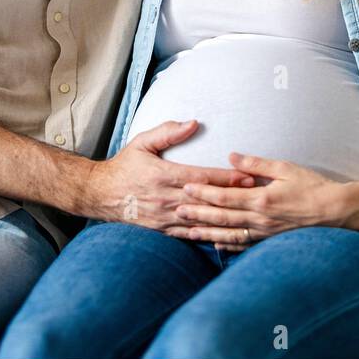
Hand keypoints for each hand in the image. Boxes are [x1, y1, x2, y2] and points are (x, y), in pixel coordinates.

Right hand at [83, 121, 255, 231]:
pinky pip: (189, 234)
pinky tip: (225, 235)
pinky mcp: (162, 230)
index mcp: (164, 176)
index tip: (248, 175)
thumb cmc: (124, 165)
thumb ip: (168, 132)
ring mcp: (164, 217)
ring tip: (248, 215)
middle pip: (207, 199)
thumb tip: (193, 123)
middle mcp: (167, 198)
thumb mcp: (142, 143)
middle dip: (234, 197)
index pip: (203, 177)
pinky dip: (208, 235)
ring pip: (201, 219)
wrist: (100, 194)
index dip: (227, 177)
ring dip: (225, 217)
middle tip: (257, 194)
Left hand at [174, 153, 358, 251]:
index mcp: (261, 198)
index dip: (203, 192)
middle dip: (197, 213)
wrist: (337, 211)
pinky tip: (215, 244)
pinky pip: (244, 245)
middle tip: (176, 210)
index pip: (225, 196)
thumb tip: (231, 157)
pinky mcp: (270, 240)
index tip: (185, 187)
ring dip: (207, 231)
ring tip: (187, 230)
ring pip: (229, 234)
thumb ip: (256, 164)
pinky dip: (227, 245)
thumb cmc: (313, 186)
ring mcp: (264, 232)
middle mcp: (259, 218)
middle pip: (221, 216)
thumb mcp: (285, 168)